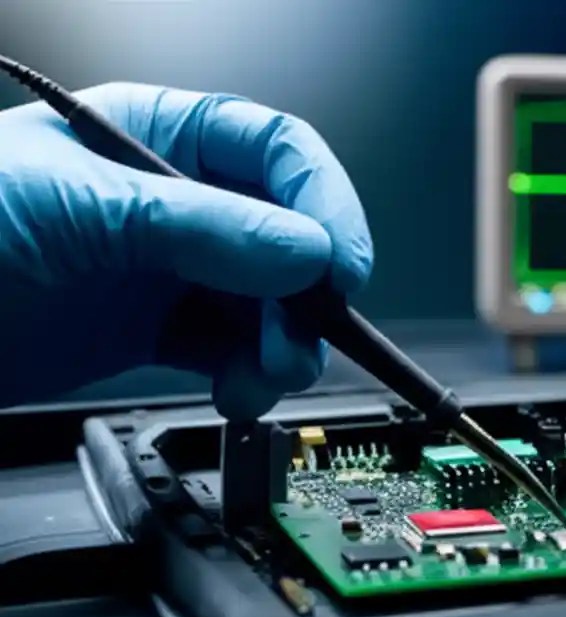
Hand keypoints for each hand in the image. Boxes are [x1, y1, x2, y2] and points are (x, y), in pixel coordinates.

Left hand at [0, 82, 371, 418]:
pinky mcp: (147, 329)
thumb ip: (203, 228)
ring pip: (267, 299)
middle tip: (301, 336)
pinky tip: (239, 388)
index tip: (340, 264)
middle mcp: (169, 199)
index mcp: (153, 135)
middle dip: (305, 289)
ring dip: (283, 342)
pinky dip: (249, 373)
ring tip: (265, 375)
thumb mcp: (81, 211)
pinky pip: (230, 349)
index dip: (321, 203)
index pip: (275, 152)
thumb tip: (306, 251)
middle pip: (284, 234)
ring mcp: (161, 267)